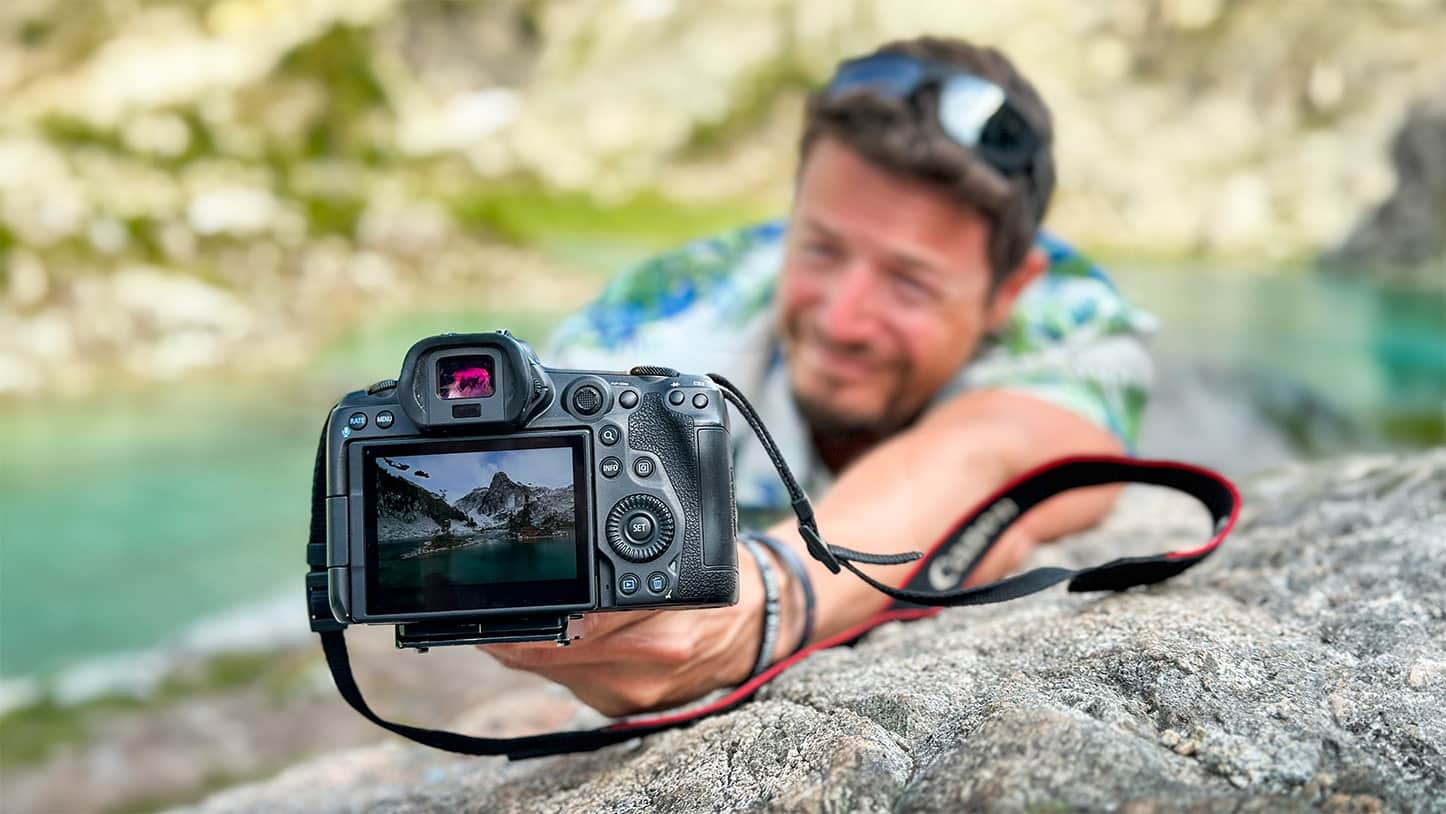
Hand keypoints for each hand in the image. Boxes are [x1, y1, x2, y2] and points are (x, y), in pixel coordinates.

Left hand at [478, 544, 799, 716]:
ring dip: (528, 648)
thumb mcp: (683, 555)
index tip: (494, 606)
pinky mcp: (629, 707)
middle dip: (513, 634)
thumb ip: (631, 563)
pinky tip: (545, 640)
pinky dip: (554, 662)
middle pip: (552, 658)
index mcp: (664, 627)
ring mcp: (638, 694)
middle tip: (481, 610)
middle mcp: (649, 667)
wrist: (762, 622)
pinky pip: (572, 685)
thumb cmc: (723, 581)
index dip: (525, 622)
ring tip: (503, 622)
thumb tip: (569, 574)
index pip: (571, 630)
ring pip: (555, 675)